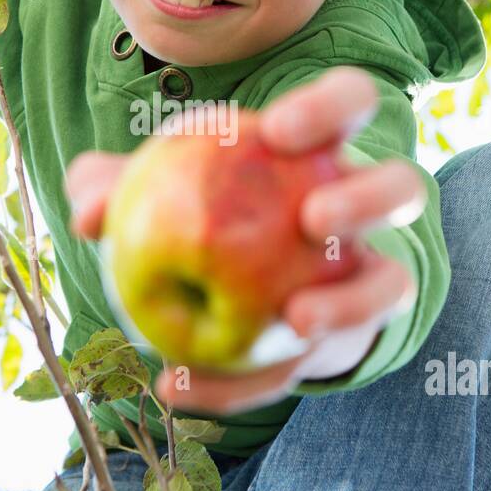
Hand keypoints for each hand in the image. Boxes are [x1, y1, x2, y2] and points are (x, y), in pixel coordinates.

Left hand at [64, 66, 424, 415]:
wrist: (233, 296)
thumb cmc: (194, 218)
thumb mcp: (148, 196)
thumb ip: (114, 191)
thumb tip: (89, 215)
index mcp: (321, 154)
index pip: (349, 105)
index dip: (328, 108)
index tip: (276, 131)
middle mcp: (361, 211)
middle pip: (401, 188)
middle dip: (367, 199)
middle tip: (314, 219)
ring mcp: (366, 279)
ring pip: (392, 284)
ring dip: (352, 301)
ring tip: (296, 321)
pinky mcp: (338, 350)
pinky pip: (307, 369)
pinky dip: (247, 383)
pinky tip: (179, 386)